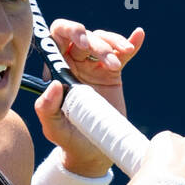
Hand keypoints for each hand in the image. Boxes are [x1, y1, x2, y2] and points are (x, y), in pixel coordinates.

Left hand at [33, 20, 143, 175]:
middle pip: (84, 37)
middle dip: (96, 42)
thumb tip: (54, 84)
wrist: (93, 153)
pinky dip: (130, 43)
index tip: (82, 43)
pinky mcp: (113, 73)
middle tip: (106, 57)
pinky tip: (138, 36)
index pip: (58, 37)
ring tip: (120, 60)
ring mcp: (94, 66)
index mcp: (57, 69)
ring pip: (103, 41)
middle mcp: (75, 63)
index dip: (69, 31)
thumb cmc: (68, 139)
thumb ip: (46, 108)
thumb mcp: (53, 127)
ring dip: (113, 45)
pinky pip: (122, 54)